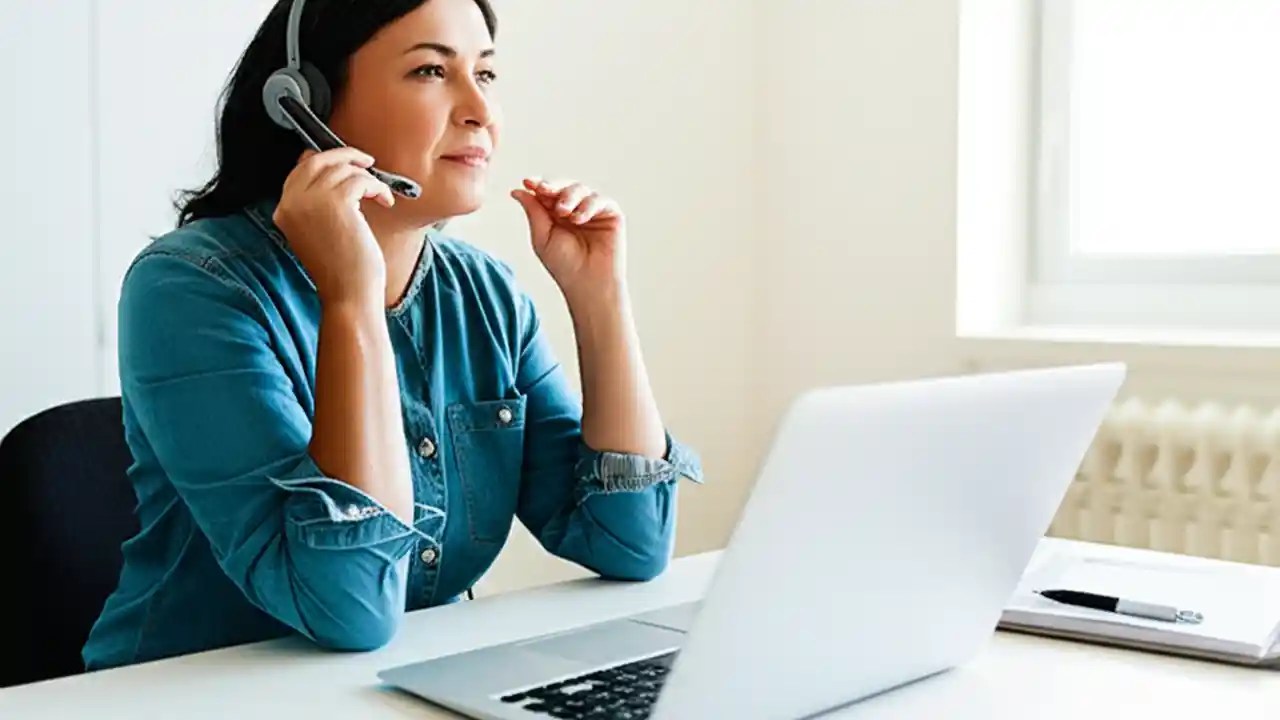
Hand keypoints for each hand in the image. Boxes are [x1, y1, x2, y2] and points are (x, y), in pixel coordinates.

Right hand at [272, 148, 394, 305]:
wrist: (348, 293)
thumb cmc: (341, 268)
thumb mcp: (317, 231)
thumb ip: (316, 203)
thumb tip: (334, 171)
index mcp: (283, 210)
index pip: (299, 169)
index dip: (326, 161)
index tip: (347, 164)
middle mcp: (292, 202)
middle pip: (317, 160)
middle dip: (345, 156)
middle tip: (367, 163)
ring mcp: (311, 200)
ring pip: (343, 168)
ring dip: (367, 178)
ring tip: (379, 195)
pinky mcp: (336, 202)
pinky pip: (361, 179)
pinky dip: (378, 187)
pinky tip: (385, 201)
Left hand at [511, 178, 625, 304]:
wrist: (588, 283)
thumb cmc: (565, 266)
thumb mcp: (542, 236)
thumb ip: (533, 212)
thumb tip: (518, 190)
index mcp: (556, 214)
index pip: (547, 193)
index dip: (538, 184)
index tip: (528, 182)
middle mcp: (575, 209)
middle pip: (563, 186)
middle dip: (553, 187)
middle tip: (544, 191)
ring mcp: (593, 211)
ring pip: (580, 189)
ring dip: (569, 196)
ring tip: (563, 211)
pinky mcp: (611, 214)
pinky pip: (599, 200)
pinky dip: (588, 206)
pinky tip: (578, 219)